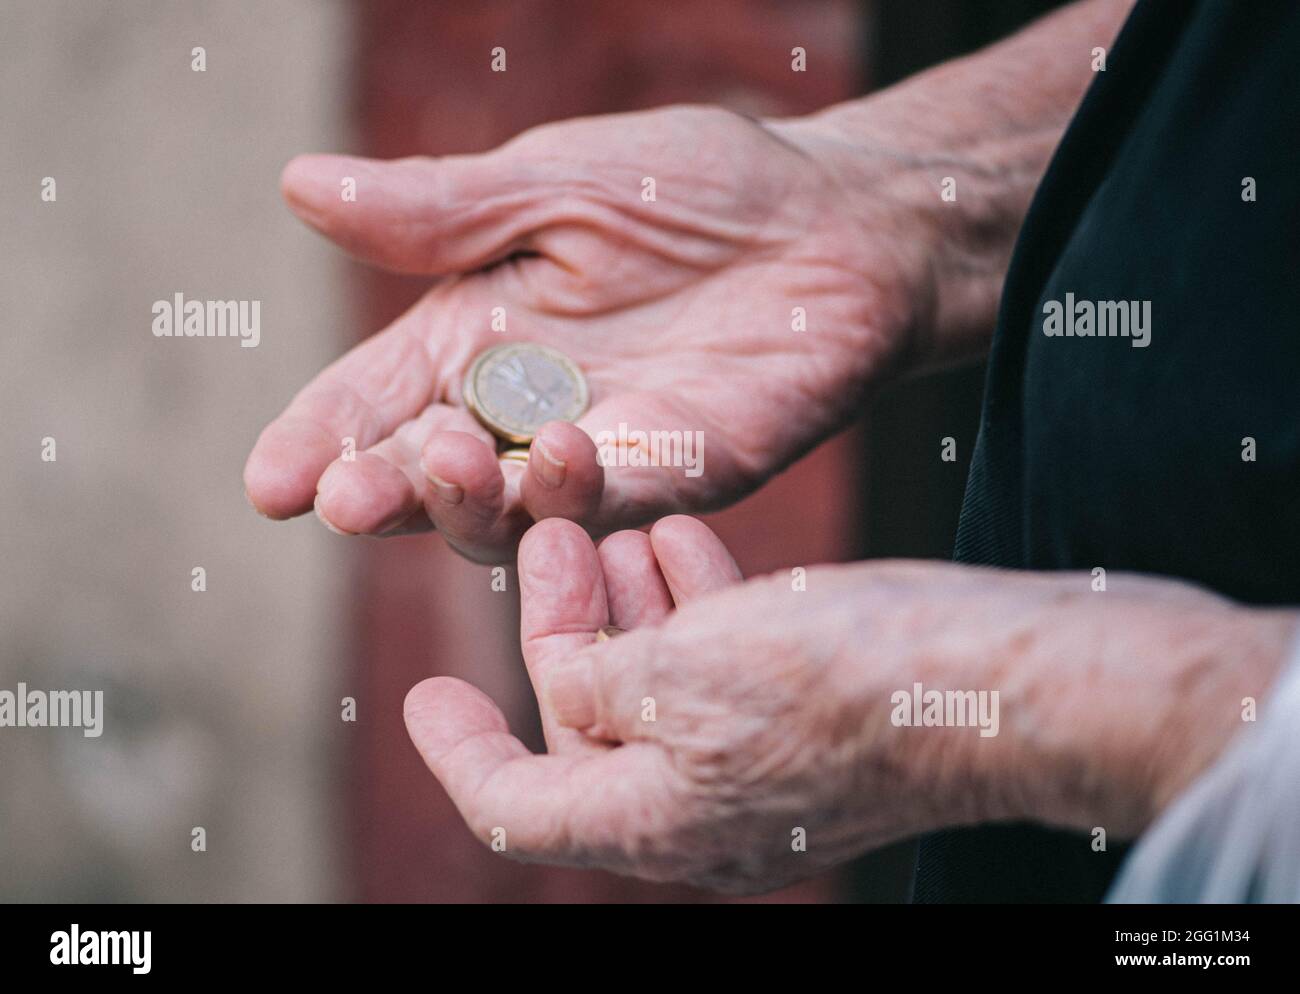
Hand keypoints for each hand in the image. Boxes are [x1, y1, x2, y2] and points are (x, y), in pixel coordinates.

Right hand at [244, 106, 929, 560]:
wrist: (834, 218)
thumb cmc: (695, 186)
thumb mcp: (556, 182)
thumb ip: (441, 210)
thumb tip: (299, 185)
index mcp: (474, 336)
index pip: (374, 402)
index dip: (320, 442)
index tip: (271, 482)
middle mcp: (524, 410)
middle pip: (431, 477)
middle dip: (384, 491)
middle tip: (344, 498)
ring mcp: (602, 452)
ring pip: (513, 515)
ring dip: (473, 504)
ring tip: (452, 460)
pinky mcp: (681, 474)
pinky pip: (619, 504)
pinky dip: (585, 494)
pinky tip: (566, 454)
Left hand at [406, 520, 1294, 892]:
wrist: (1002, 679)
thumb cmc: (843, 682)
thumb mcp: (683, 673)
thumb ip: (597, 680)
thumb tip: (565, 681)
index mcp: (654, 824)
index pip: (517, 806)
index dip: (458, 748)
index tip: (423, 689)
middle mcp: (701, 807)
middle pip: (588, 721)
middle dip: (557, 626)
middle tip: (545, 538)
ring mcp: (759, 759)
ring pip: (656, 679)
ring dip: (624, 601)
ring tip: (604, 524)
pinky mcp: (806, 711)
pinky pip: (723, 662)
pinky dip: (690, 602)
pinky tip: (680, 536)